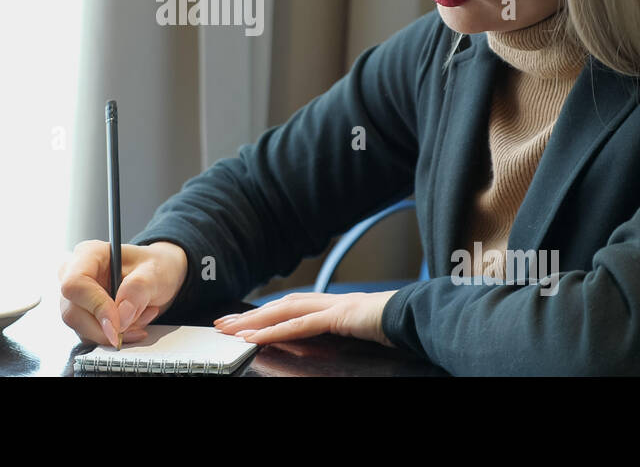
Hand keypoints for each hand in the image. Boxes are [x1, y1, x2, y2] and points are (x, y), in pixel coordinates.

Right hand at [58, 240, 187, 347]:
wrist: (157, 276)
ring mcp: (76, 297)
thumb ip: (138, 290)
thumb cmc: (154, 266)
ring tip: (141, 316)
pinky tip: (133, 323)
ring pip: (81, 328)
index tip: (119, 323)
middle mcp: (74, 274)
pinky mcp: (82, 314)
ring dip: (115, 332)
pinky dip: (114, 335)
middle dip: (107, 327)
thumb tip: (121, 317)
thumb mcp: (155, 273)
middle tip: (137, 324)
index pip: (75, 284)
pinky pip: (90, 335)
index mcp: (88, 254)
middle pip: (73, 312)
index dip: (96, 307)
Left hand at [213, 291, 397, 347]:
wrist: (417, 315)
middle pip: (279, 306)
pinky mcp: (337, 316)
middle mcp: (326, 301)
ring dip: (255, 321)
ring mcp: (331, 306)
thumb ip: (340, 330)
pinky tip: (257, 337)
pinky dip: (275, 331)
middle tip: (222, 324)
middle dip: (249, 315)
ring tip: (231, 331)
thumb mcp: (360, 329)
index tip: (242, 322)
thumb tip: (326, 338)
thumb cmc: (394, 324)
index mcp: (331, 304)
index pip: (289, 307)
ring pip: (283, 312)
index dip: (264, 313)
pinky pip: (300, 325)